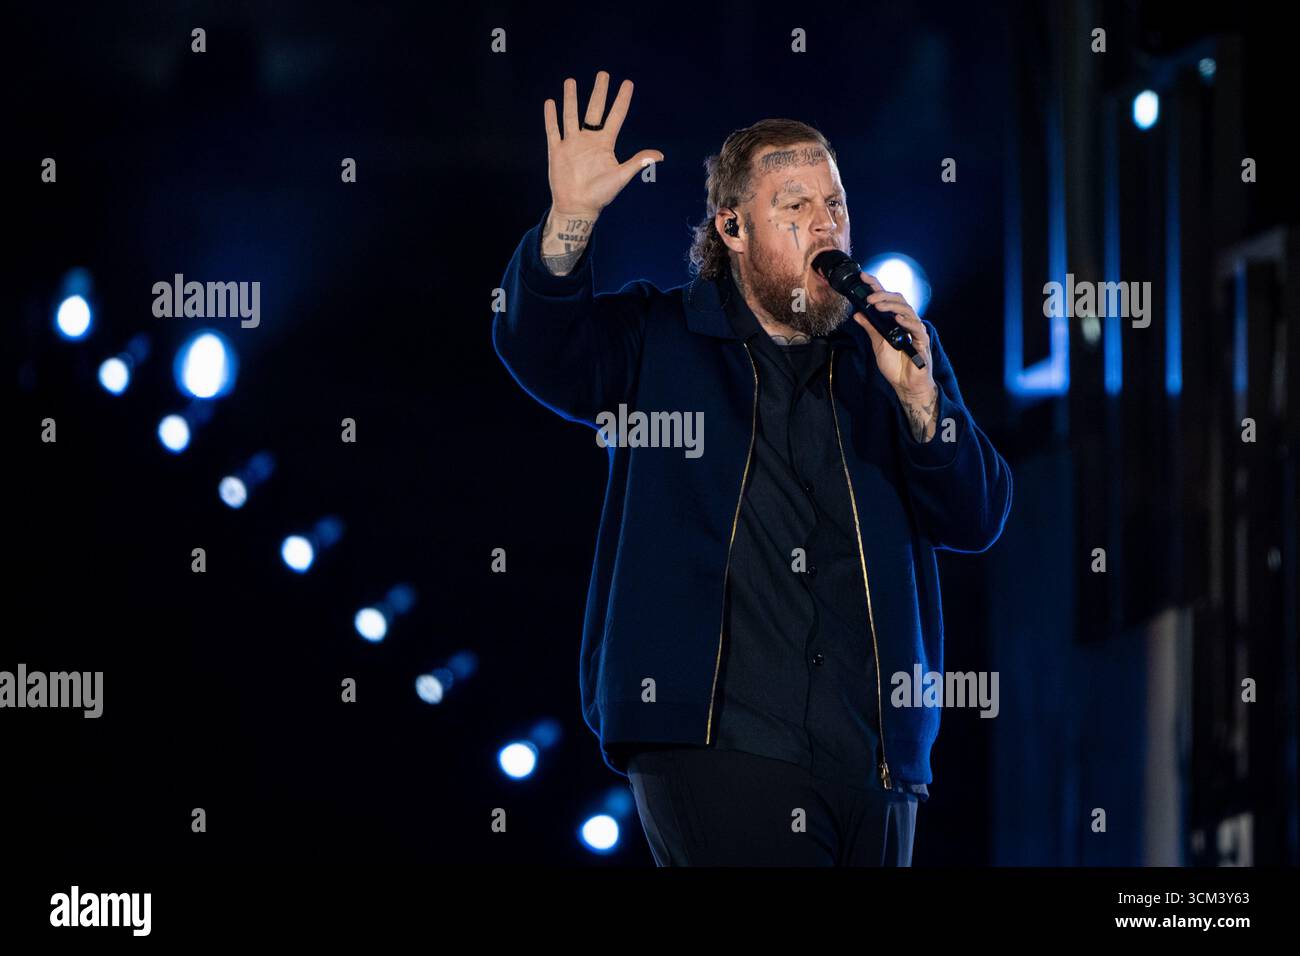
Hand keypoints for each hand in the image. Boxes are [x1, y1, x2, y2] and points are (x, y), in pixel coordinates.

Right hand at [543, 71, 662, 218]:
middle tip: (603, 74)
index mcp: (605, 144)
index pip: (616, 116)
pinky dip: (551, 117)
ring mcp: (572, 144)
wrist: (578, 207)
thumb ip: (638, 162)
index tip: (628, 83)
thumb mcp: (621, 176)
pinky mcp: (557, 151)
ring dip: (571, 99)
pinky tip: (550, 102)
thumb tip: (660, 155)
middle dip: (599, 92)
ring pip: (571, 115)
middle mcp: (589, 140)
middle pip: (594, 109)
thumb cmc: (601, 194)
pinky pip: (553, 130)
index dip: (622, 100)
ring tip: (571, 81)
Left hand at [852, 272, 938, 441]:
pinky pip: (916, 328)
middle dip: (883, 294)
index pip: (887, 298)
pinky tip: (897, 319)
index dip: (876, 286)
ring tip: (878, 305)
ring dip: (892, 305)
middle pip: (898, 300)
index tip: (863, 277)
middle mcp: (906, 322)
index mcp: (895, 320)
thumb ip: (870, 328)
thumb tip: (857, 313)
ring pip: (907, 310)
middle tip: (869, 296)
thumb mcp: (877, 344)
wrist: (906, 385)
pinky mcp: (922, 341)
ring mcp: (915, 330)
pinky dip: (907, 321)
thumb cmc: (895, 365)